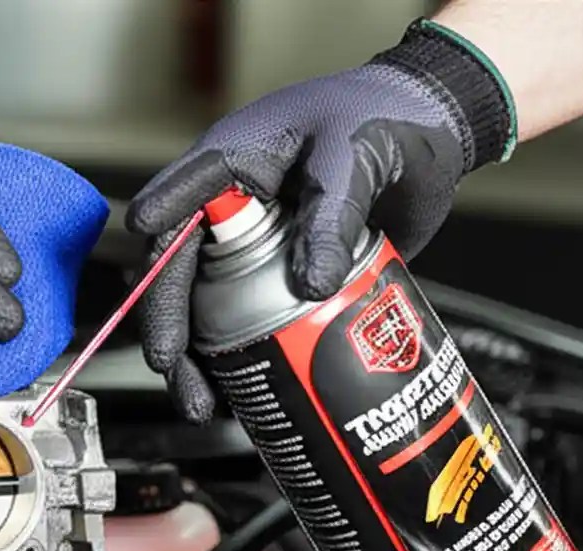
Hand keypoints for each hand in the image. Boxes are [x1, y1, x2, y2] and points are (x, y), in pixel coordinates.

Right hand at [128, 19, 514, 421]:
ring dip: (198, 355)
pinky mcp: (280, 273)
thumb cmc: (385, 117)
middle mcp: (228, 206)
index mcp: (230, 161)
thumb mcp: (355, 158)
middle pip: (177, 271)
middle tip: (172, 369)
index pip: (175, 212)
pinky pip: (246, 316)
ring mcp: (252, 243)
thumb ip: (331, 216)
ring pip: (203, 304)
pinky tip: (239, 390)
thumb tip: (309, 288)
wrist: (430, 129)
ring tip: (200, 402)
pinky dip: (239, 354)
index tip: (151, 297)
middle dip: (170, 326)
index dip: (159, 261)